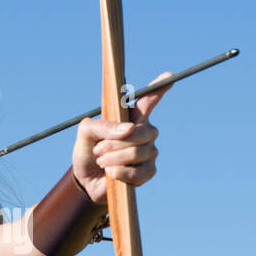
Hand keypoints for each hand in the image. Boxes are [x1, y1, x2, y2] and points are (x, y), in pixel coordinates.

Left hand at [70, 72, 172, 202]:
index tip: (169, 76)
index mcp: (131, 117)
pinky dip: (121, 173)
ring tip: (102, 161)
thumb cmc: (88, 150)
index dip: (159, 88)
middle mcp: (144, 131)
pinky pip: (139, 172)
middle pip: (140, 132)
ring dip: (113, 158)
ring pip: (137, 152)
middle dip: (114, 142)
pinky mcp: (148, 172)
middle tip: (99, 149)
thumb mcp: (86, 132)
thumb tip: (128, 129)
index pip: (149, 100)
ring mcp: (149, 152)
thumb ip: (102, 125)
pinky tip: (111, 173)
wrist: (85, 179)